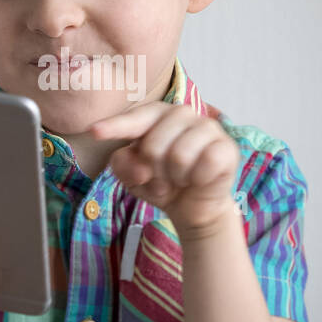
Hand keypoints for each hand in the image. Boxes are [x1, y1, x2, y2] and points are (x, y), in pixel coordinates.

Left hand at [89, 102, 238, 237]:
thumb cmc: (162, 182)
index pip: (135, 119)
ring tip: (178, 180)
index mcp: (157, 115)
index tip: (94, 132)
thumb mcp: (133, 176)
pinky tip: (198, 180)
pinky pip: (205, 163)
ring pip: (179, 155)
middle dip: (153, 171)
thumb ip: (123, 165)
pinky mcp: (227, 147)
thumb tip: (138, 165)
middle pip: (154, 144)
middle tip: (161, 179)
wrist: (193, 207)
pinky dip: (197, 179)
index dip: (115, 126)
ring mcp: (208, 128)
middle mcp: (184, 114)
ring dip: (175, 178)